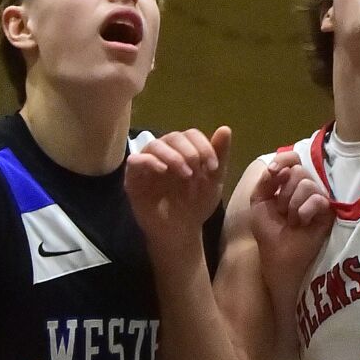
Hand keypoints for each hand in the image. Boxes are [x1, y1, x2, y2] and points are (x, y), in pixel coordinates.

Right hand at [125, 127, 232, 251]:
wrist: (181, 231)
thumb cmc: (196, 205)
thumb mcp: (213, 181)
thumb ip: (219, 155)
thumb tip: (226, 128)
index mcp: (183, 151)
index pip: (190, 134)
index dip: (203, 146)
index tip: (213, 167)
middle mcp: (164, 154)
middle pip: (173, 137)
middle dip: (189, 152)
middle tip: (197, 171)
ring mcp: (148, 164)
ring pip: (154, 144)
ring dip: (173, 156)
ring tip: (186, 174)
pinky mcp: (133, 178)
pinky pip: (135, 160)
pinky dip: (150, 161)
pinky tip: (163, 170)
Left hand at [251, 152, 333, 293]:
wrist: (278, 255)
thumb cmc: (269, 231)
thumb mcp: (259, 201)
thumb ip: (266, 180)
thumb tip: (277, 167)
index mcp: (288, 182)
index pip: (292, 158)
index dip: (283, 160)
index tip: (272, 172)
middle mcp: (305, 186)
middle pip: (299, 170)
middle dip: (284, 192)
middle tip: (282, 211)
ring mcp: (318, 198)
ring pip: (307, 184)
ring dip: (293, 205)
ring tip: (292, 221)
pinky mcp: (329, 211)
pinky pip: (319, 199)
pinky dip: (305, 211)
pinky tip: (302, 223)